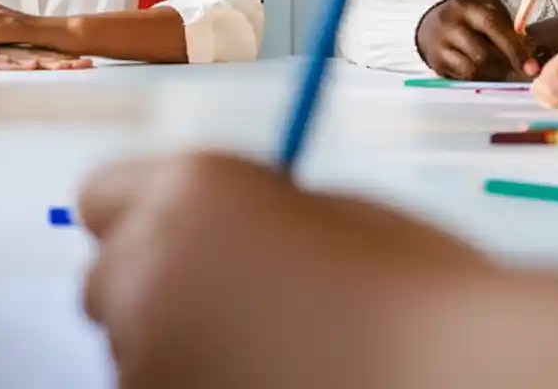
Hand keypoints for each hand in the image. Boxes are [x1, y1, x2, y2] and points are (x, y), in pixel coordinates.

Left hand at [79, 154, 483, 388]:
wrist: (456, 374)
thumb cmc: (414, 293)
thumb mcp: (322, 214)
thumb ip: (244, 218)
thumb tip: (209, 238)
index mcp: (189, 188)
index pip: (102, 197)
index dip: (143, 220)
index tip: (180, 243)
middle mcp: (148, 261)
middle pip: (106, 279)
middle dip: (154, 292)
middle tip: (230, 311)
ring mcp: (146, 348)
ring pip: (129, 348)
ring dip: (177, 349)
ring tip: (269, 356)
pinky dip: (193, 387)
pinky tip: (270, 382)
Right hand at [416, 0, 534, 79]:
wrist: (430, 24)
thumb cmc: (468, 18)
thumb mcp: (487, 11)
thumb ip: (508, 28)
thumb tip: (531, 53)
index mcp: (467, 8)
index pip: (492, 26)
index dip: (514, 47)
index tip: (531, 66)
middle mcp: (450, 26)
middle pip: (482, 53)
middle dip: (505, 65)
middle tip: (518, 71)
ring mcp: (440, 46)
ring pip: (472, 68)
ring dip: (492, 74)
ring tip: (501, 70)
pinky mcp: (437, 64)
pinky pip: (463, 77)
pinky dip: (478, 78)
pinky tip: (484, 73)